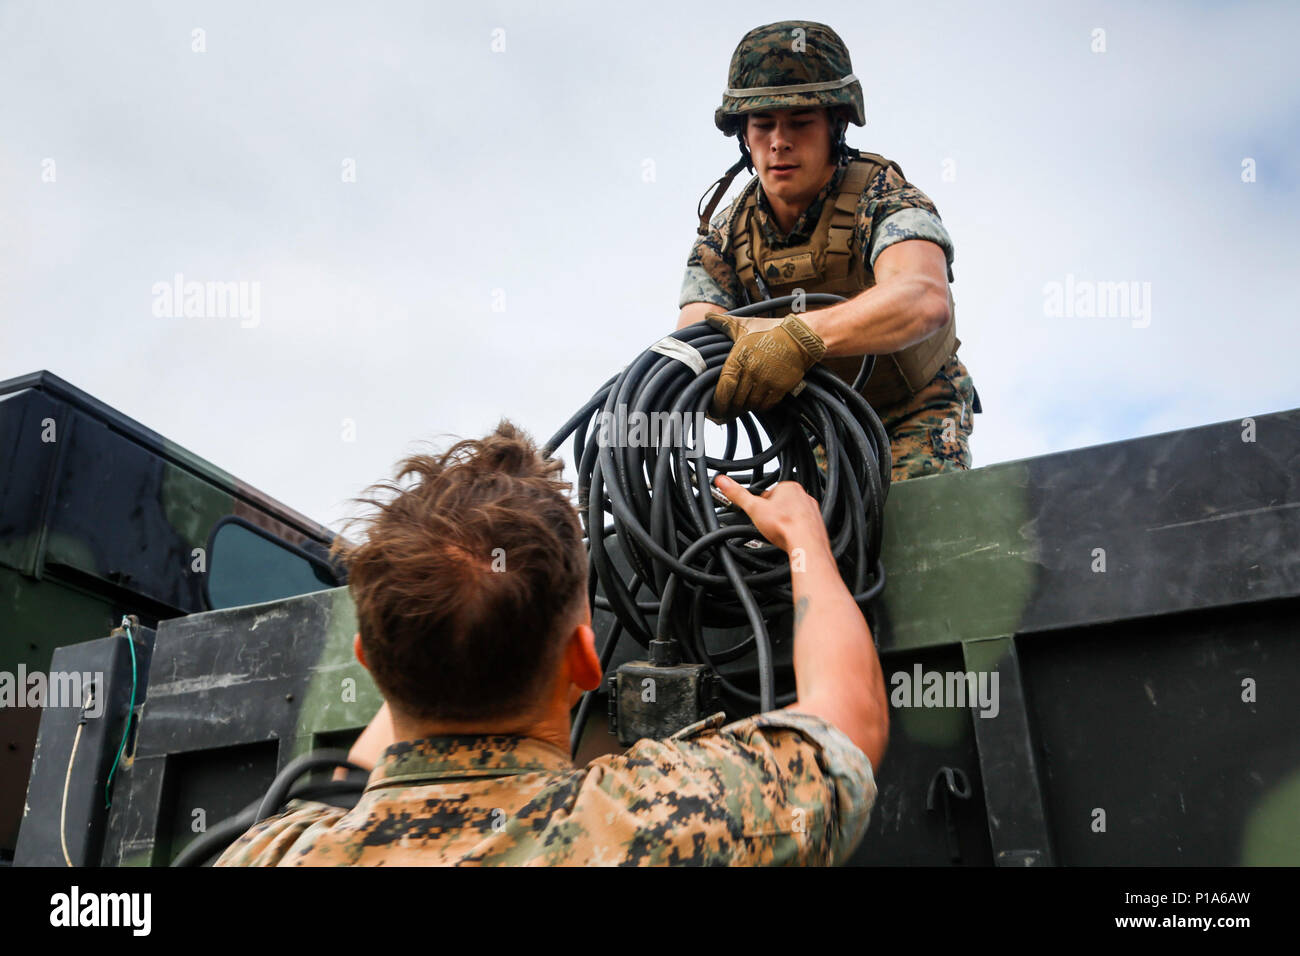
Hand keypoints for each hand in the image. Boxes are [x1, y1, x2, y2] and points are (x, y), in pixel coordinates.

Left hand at [705, 312, 826, 418]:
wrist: (801, 336)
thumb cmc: (771, 331)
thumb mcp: (745, 325)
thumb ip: (725, 324)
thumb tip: (707, 316)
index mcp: (739, 358)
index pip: (724, 387)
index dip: (718, 402)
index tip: (715, 409)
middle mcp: (751, 371)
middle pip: (736, 400)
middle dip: (731, 407)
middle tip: (729, 411)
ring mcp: (766, 380)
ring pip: (751, 404)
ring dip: (747, 406)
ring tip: (745, 404)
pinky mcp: (780, 387)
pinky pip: (766, 405)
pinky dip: (761, 406)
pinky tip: (759, 401)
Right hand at [714, 474, 828, 554]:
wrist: (806, 544)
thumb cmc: (785, 526)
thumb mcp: (754, 508)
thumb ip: (738, 495)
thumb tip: (722, 482)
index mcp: (789, 487)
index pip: (769, 492)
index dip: (760, 504)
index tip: (758, 514)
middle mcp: (803, 496)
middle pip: (781, 503)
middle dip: (772, 513)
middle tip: (767, 525)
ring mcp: (811, 510)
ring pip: (792, 514)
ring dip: (784, 522)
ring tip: (777, 533)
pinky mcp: (817, 524)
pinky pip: (802, 525)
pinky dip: (795, 531)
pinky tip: (789, 538)